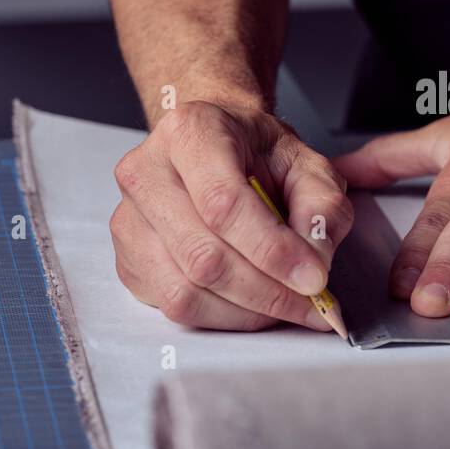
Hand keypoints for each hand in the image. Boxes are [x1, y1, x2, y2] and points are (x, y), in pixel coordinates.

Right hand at [110, 100, 352, 330]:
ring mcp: (129, 218)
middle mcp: (147, 172)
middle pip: (203, 256)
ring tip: (287, 304)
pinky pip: (175, 306)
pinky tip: (254, 303)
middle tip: (312, 303)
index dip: (272, 250)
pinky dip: (225, 317)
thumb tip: (313, 263)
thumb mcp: (308, 165)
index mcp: (191, 132)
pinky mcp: (128, 259)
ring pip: (186, 291)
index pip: (224, 204)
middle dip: (267, 291)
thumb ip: (322, 208)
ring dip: (247, 311)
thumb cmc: (258, 155)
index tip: (314, 278)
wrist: (219, 149)